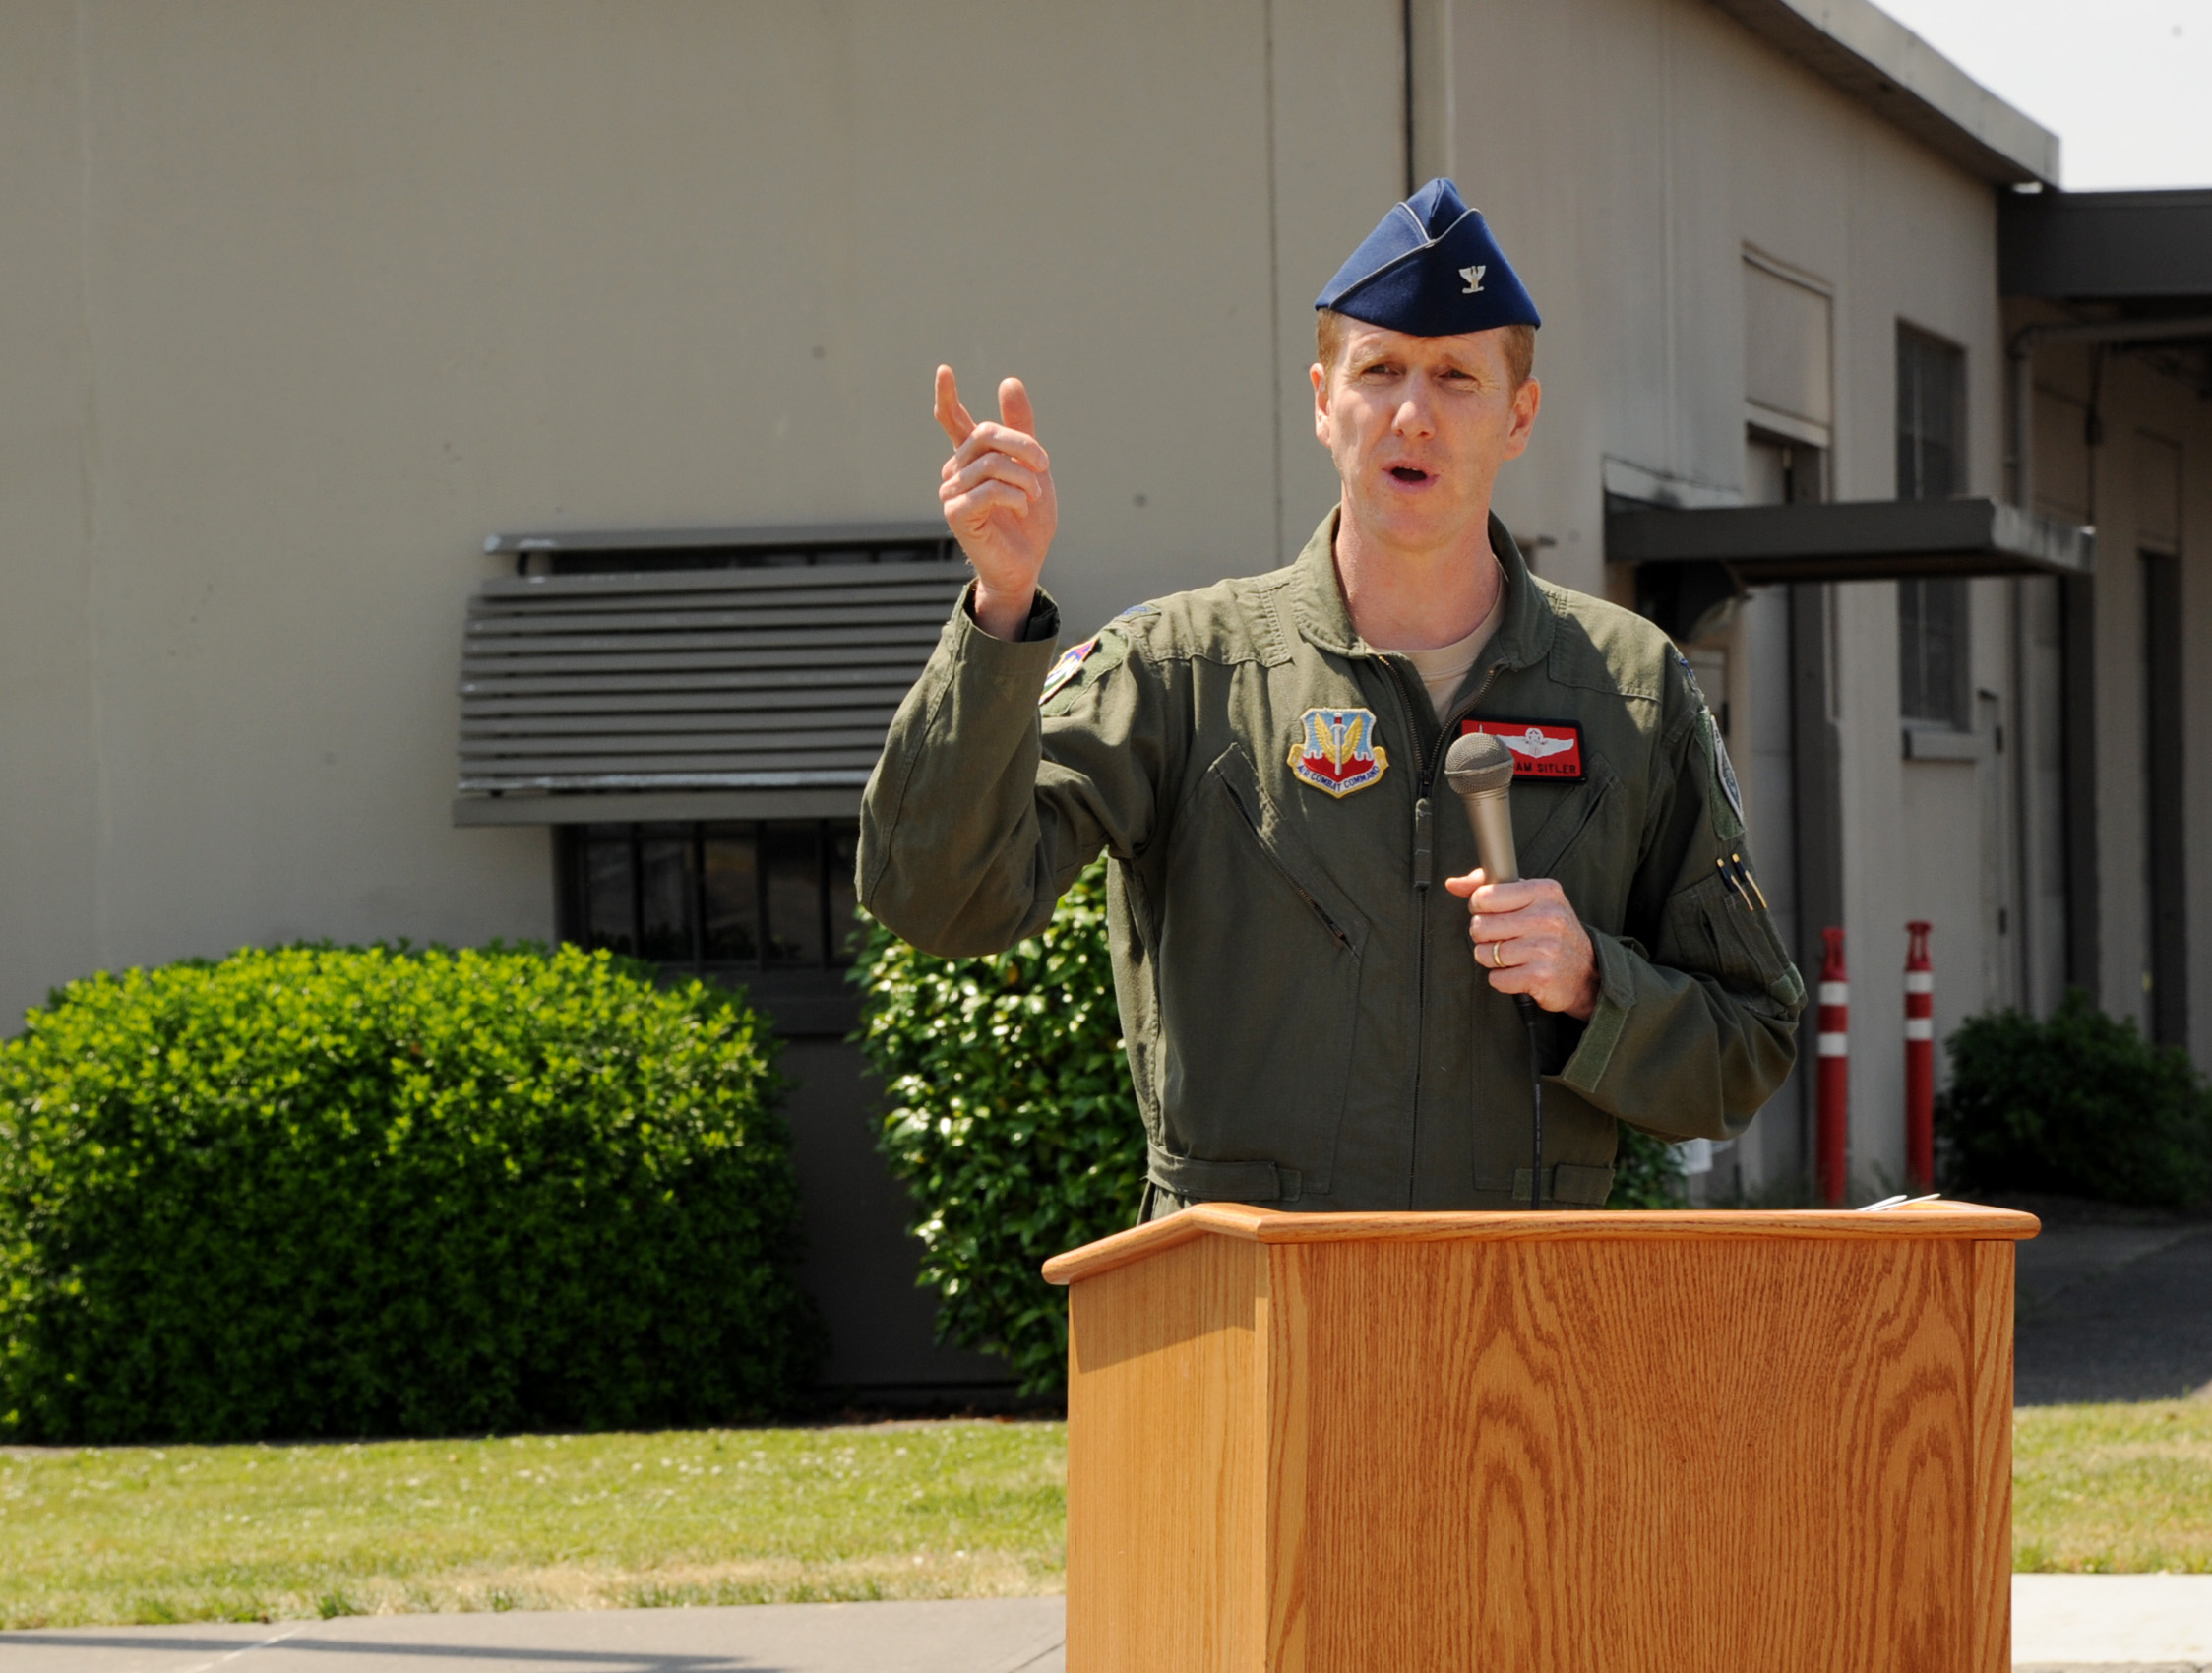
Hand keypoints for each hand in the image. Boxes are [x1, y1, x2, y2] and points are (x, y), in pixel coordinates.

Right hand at [935, 366, 1057, 639]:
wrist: (1026, 565)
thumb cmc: (1027, 522)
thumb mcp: (1033, 468)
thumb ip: (1022, 428)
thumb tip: (1008, 381)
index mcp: (971, 459)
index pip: (952, 421)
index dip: (947, 395)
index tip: (944, 370)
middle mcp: (955, 471)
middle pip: (985, 434)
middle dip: (1023, 444)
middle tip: (1044, 464)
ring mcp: (951, 492)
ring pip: (992, 463)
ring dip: (1024, 478)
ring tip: (1034, 496)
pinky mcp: (956, 513)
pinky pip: (989, 489)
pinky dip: (1015, 495)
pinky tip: (1022, 507)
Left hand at [1442, 868, 1600, 1019]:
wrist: (1588, 974)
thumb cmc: (1552, 932)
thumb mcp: (1531, 900)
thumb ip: (1490, 887)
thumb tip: (1453, 884)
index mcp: (1544, 891)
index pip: (1484, 896)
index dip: (1480, 908)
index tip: (1494, 914)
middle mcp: (1547, 917)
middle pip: (1480, 926)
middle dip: (1485, 936)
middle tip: (1505, 939)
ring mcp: (1545, 947)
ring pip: (1485, 954)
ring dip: (1493, 960)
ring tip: (1515, 957)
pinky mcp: (1541, 976)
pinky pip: (1496, 979)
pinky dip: (1503, 979)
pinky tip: (1521, 973)